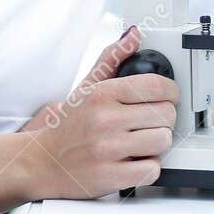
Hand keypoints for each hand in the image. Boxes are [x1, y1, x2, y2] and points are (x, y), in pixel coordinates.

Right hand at [16, 27, 179, 199]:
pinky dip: (148, 167)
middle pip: (166, 115)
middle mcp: (105, 120)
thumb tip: (134, 36)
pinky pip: (152, 169)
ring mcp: (108, 150)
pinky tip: (134, 160)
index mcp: (101, 94)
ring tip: (140, 141)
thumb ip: (111, 59)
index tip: (170, 96)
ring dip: (157, 143)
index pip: (156, 86)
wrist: (41, 162)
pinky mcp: (111, 177)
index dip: (171, 91)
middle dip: (162, 119)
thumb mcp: (86, 87)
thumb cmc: (67, 126)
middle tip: (148, 122)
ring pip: (163, 141)